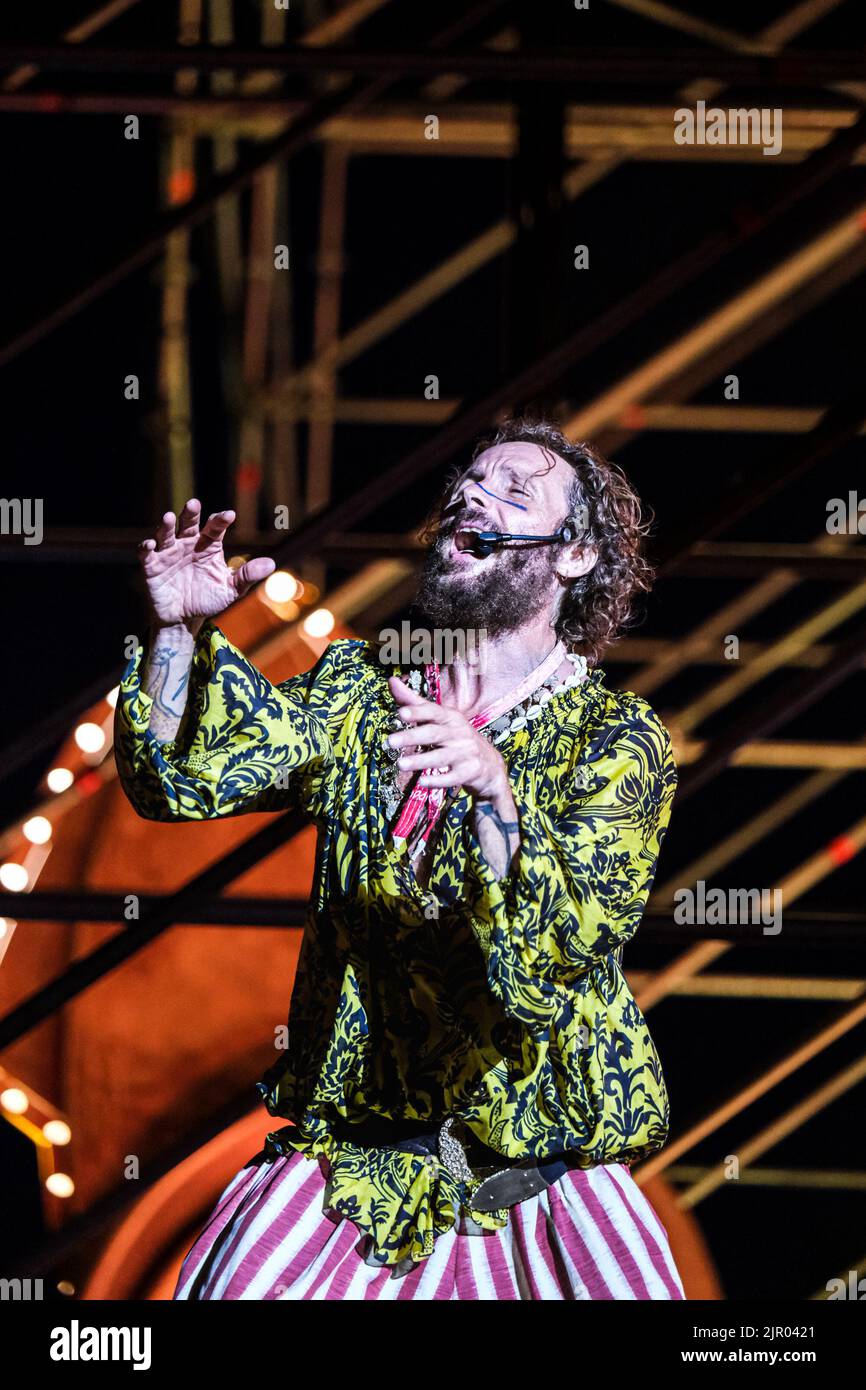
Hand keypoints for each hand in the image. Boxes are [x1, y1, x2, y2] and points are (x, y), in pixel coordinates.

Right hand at [138, 498, 275, 626]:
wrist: (184, 621)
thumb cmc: (209, 600)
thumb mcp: (231, 590)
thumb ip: (247, 575)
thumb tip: (271, 564)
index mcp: (208, 547)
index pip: (215, 528)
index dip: (220, 520)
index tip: (229, 515)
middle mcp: (188, 545)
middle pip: (188, 523)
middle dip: (190, 513)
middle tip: (193, 504)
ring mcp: (168, 554)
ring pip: (166, 534)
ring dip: (166, 526)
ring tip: (168, 517)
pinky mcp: (152, 567)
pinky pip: (147, 554)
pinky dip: (146, 548)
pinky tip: (149, 545)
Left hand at [386, 674, 509, 801]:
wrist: (490, 764)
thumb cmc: (458, 737)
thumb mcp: (441, 719)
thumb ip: (415, 703)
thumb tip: (391, 681)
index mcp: (451, 718)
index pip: (433, 712)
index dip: (418, 712)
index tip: (401, 713)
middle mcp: (459, 733)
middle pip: (434, 734)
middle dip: (412, 737)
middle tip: (390, 741)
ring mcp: (466, 753)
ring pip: (441, 757)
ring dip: (421, 761)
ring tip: (400, 764)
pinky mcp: (470, 772)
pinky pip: (453, 777)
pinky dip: (438, 780)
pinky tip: (422, 782)